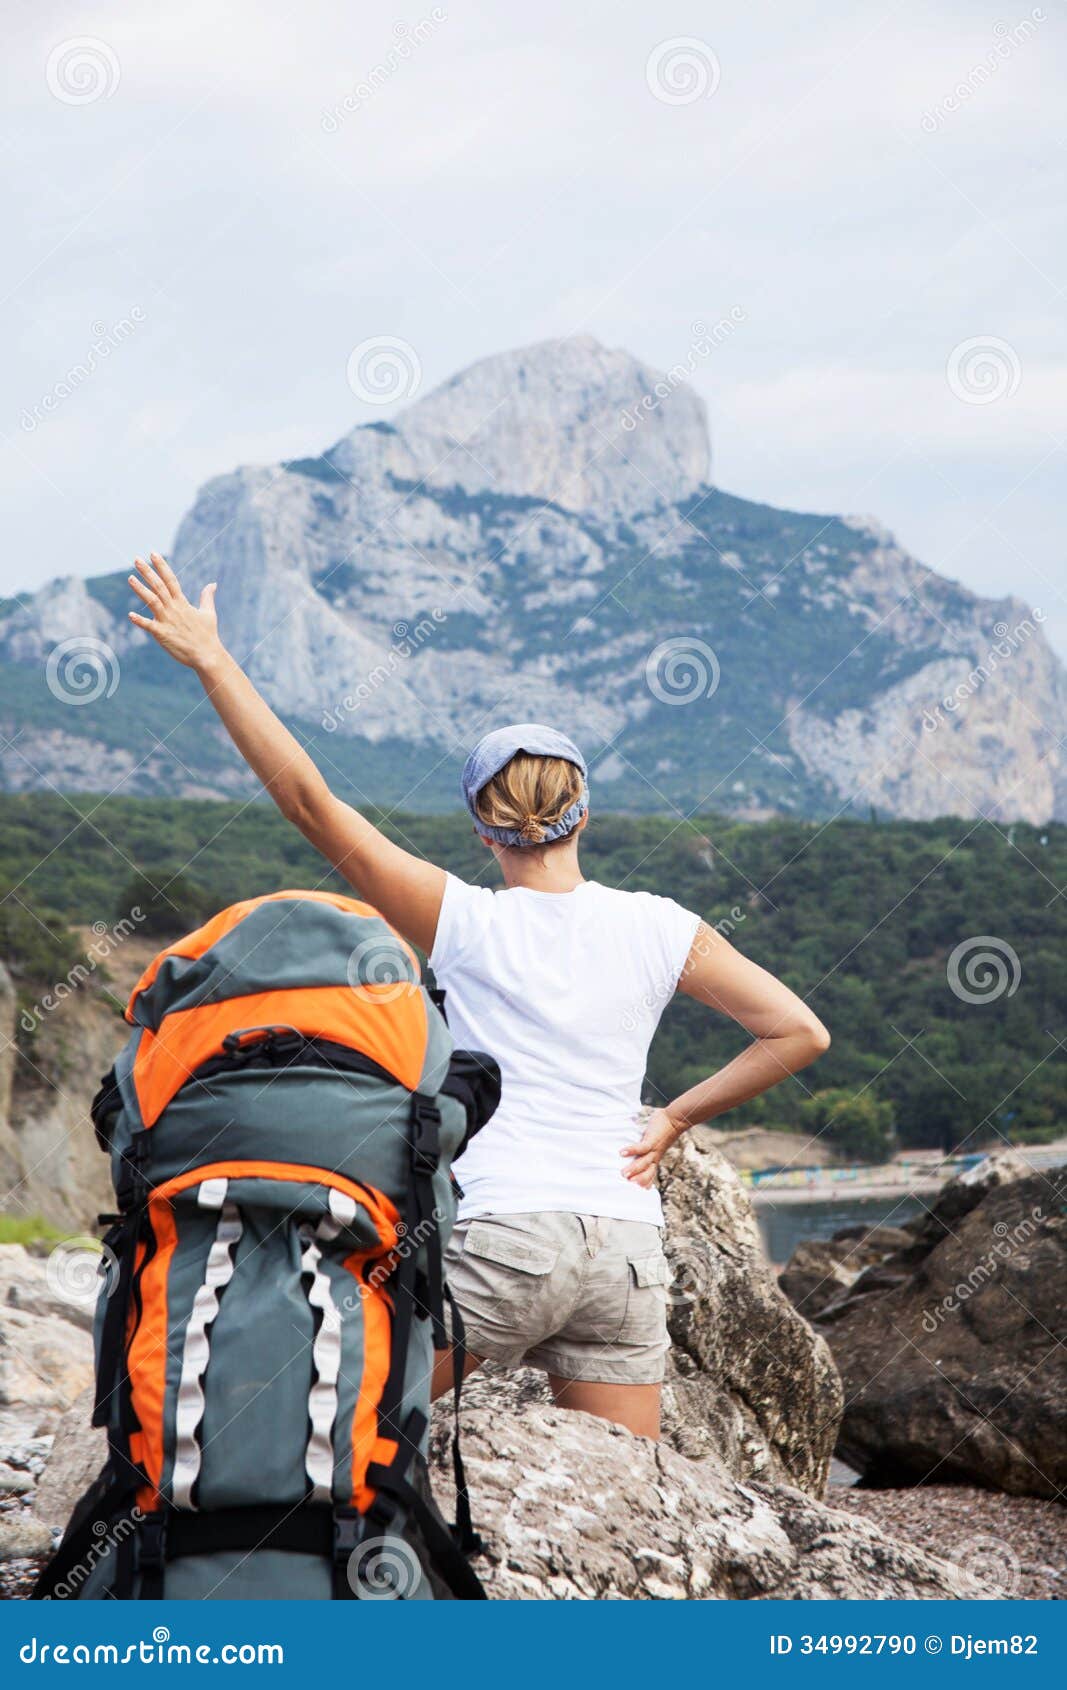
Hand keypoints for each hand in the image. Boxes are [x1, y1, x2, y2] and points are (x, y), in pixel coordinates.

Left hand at [127, 554, 224, 671]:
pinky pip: (149, 626)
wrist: (207, 655)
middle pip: (159, 586)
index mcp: (183, 603)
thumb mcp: (209, 613)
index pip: (171, 580)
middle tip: (136, 559)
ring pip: (152, 600)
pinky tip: (130, 615)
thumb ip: (207, 597)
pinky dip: (140, 621)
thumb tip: (213, 584)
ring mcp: (167, 620)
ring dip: (141, 589)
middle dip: (148, 572)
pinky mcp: (162, 634)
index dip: (162, 566)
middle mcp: (174, 608)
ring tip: (130, 578)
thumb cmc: (208, 635)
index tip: (153, 554)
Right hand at [621, 1108, 683, 1187]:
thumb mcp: (655, 1141)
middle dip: (638, 1179)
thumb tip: (639, 1145)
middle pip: (647, 1171)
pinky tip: (622, 1152)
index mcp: (656, 1157)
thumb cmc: (664, 1129)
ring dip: (634, 1169)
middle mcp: (655, 1156)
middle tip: (628, 1185)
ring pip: (644, 1162)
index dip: (645, 1181)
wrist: (676, 1120)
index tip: (639, 1190)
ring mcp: (654, 1149)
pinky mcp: (652, 1140)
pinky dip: (631, 1150)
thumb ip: (647, 1145)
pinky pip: (641, 1147)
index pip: (651, 1173)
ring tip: (624, 1174)